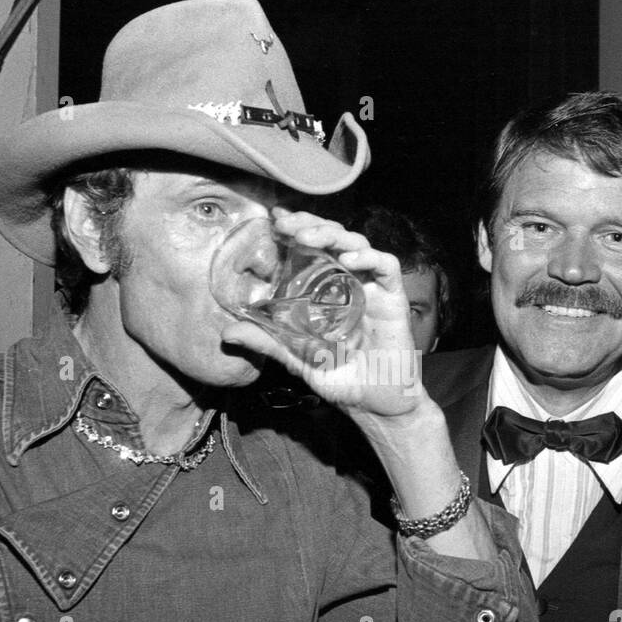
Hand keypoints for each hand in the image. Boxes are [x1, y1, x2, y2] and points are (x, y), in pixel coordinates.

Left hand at [220, 209, 425, 421]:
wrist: (372, 403)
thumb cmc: (339, 377)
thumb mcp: (296, 357)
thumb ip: (267, 342)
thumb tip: (227, 333)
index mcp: (329, 287)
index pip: (315, 245)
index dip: (299, 226)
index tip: (276, 218)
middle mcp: (352, 281)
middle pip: (335, 237)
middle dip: (312, 224)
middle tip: (288, 225)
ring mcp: (373, 288)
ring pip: (359, 244)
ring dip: (334, 234)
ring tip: (309, 238)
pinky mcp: (394, 299)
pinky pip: (387, 266)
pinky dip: (369, 257)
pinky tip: (348, 261)